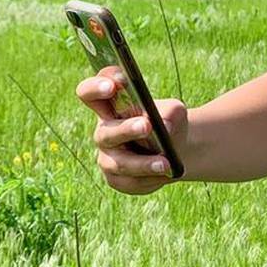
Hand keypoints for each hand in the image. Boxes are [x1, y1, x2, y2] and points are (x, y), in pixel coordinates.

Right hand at [76, 68, 187, 194]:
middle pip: (105, 131)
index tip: (114, 85)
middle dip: (126, 129)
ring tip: (165, 163)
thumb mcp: (174, 111)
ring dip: (142, 164)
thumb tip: (164, 125)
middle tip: (147, 126)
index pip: (89, 92)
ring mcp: (107, 156)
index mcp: (109, 106)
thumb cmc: (169, 122)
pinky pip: (129, 182)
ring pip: (118, 163)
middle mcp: (103, 130)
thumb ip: (169, 111)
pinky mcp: (116, 179)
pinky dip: (150, 178)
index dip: (96, 87)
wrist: (176, 150)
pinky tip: (166, 175)